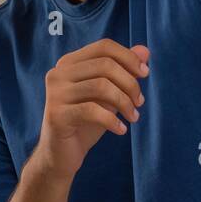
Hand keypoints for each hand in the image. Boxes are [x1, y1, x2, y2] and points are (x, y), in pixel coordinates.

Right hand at [35, 39, 149, 181]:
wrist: (61, 154)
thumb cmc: (87, 120)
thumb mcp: (110, 93)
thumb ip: (124, 70)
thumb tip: (145, 50)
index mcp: (69, 63)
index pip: (104, 47)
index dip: (129, 57)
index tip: (145, 74)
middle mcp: (58, 74)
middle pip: (105, 65)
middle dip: (130, 83)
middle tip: (139, 102)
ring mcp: (55, 94)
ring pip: (101, 86)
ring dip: (125, 102)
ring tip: (133, 116)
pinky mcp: (57, 115)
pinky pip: (93, 111)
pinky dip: (113, 120)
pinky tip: (121, 130)